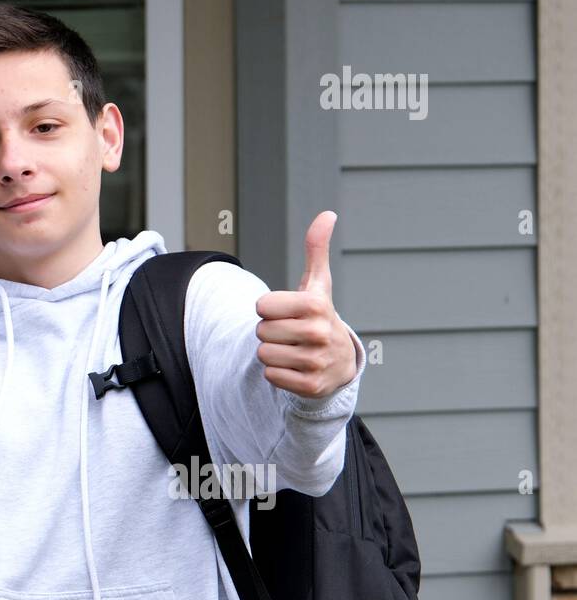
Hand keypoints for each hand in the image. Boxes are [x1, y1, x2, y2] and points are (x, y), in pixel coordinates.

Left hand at [254, 211, 358, 398]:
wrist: (339, 363)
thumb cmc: (319, 317)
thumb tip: (327, 214)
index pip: (261, 306)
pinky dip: (277, 373)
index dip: (269, 309)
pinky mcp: (311, 386)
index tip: (288, 312)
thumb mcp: (318, 284)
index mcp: (317, 305)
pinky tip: (296, 368)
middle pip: (260, 331)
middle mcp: (320, 333)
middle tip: (291, 333)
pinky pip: (270, 376)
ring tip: (293, 350)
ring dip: (273, 353)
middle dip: (270, 331)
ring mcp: (317, 362)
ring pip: (263, 354)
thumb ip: (316, 249)